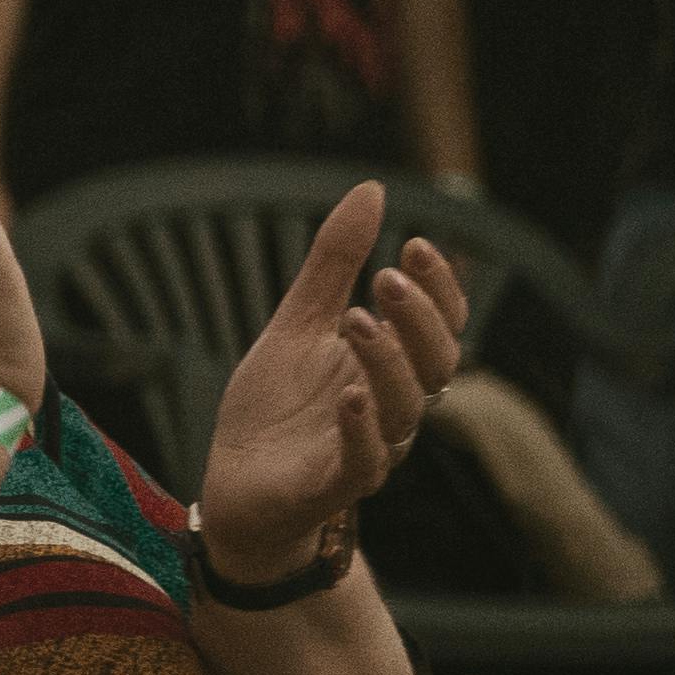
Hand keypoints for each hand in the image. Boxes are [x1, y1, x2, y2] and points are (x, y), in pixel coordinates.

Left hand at [197, 184, 466, 578]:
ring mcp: (368, 448)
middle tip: (389, 277)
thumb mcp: (298, 324)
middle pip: (436, 364)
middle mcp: (392, 407)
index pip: (440, 325)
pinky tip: (348, 395)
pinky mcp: (333, 485)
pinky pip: (364, 460)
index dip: (439, 288)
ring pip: (405, 409)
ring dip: (387, 362)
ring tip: (357, 320)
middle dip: (420, 320)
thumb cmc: (275, 407)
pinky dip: (361, 427)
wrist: (235, 485)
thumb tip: (372, 189)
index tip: (415, 243)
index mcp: (390, 366)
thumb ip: (333, 265)